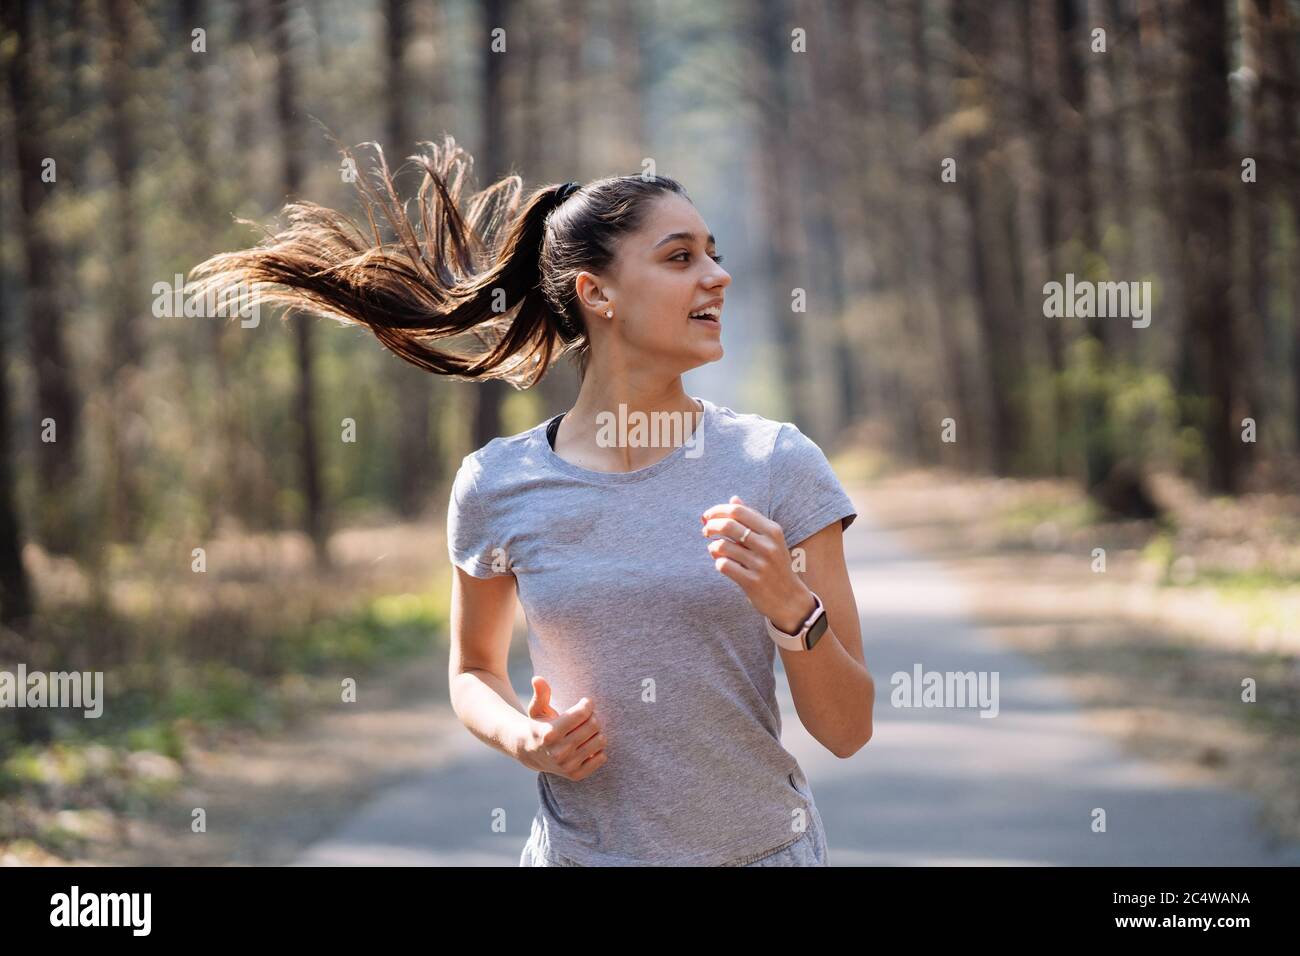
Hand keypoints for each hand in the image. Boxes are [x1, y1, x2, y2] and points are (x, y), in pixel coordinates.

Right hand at [521, 676, 607, 779]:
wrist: (529, 753)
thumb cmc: (538, 725)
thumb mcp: (536, 709)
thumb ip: (540, 694)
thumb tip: (537, 678)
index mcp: (549, 733)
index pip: (582, 713)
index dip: (587, 704)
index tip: (585, 702)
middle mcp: (559, 751)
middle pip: (594, 725)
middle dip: (593, 716)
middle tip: (587, 716)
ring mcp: (567, 765)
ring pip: (600, 741)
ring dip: (597, 732)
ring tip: (587, 730)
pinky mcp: (575, 775)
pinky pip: (601, 758)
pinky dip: (599, 750)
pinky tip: (588, 744)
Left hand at [701, 495, 815, 633]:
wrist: (789, 599)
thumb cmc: (776, 565)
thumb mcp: (770, 540)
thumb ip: (751, 518)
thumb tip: (733, 499)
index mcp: (772, 531)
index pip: (738, 511)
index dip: (718, 510)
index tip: (708, 516)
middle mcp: (768, 546)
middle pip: (728, 525)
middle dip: (711, 525)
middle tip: (705, 530)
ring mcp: (760, 564)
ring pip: (722, 546)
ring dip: (713, 546)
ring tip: (715, 550)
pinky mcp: (751, 582)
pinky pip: (723, 565)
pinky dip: (718, 562)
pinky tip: (723, 564)